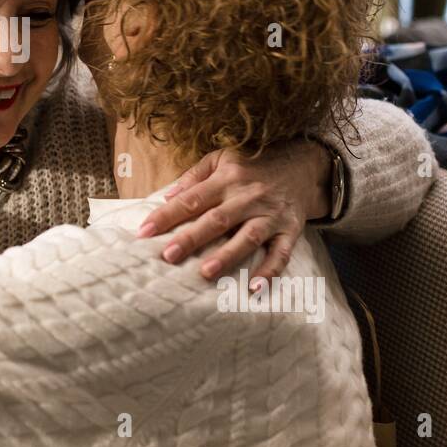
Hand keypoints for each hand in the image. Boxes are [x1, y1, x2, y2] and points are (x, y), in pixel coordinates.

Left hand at [136, 139, 329, 285]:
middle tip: (168, 256)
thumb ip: (193, 176)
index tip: (144, 232)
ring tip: (206, 273)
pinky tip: (255, 288)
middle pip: (217, 220)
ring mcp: (271, 214)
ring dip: (228, 255)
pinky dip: (270, 271)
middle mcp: (249, 196)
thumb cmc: (252, 165)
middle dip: (192, 238)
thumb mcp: (222, 158)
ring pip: (248, 237)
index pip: (192, 199)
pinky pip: (281, 253)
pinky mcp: (291, 230)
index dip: (167, 215)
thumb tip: (167, 196)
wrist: (302, 164)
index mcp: (227, 179)